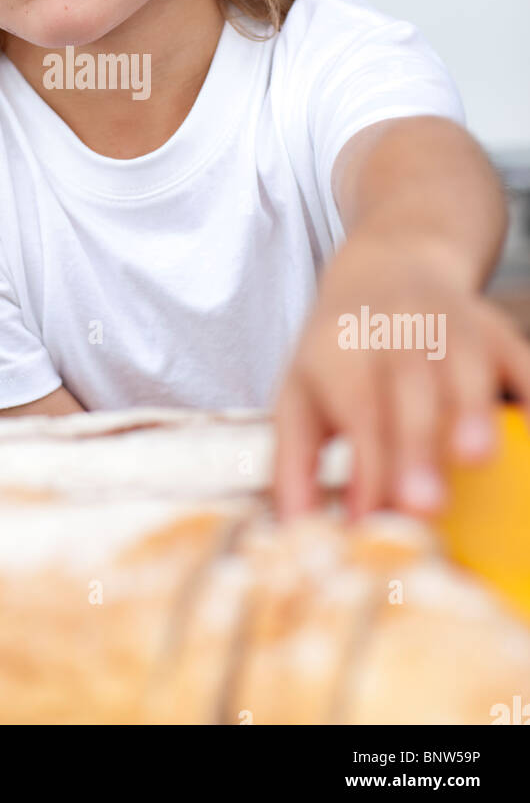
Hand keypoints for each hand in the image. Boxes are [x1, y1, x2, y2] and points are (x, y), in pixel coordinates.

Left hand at [273, 232, 529, 521]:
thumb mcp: (300, 397)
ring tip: (475, 458)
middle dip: (414, 445)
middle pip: (406, 386)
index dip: (364, 464)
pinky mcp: (496, 329)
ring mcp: (450, 323)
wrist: (387, 269)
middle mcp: (395, 329)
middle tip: (423, 506)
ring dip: (471, 409)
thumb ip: (295, 464)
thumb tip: (298, 532)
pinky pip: (519, 357)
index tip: (369, 522)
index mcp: (341, 349)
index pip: (355, 406)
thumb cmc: (339, 354)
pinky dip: (528, 390)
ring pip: (464, 362)